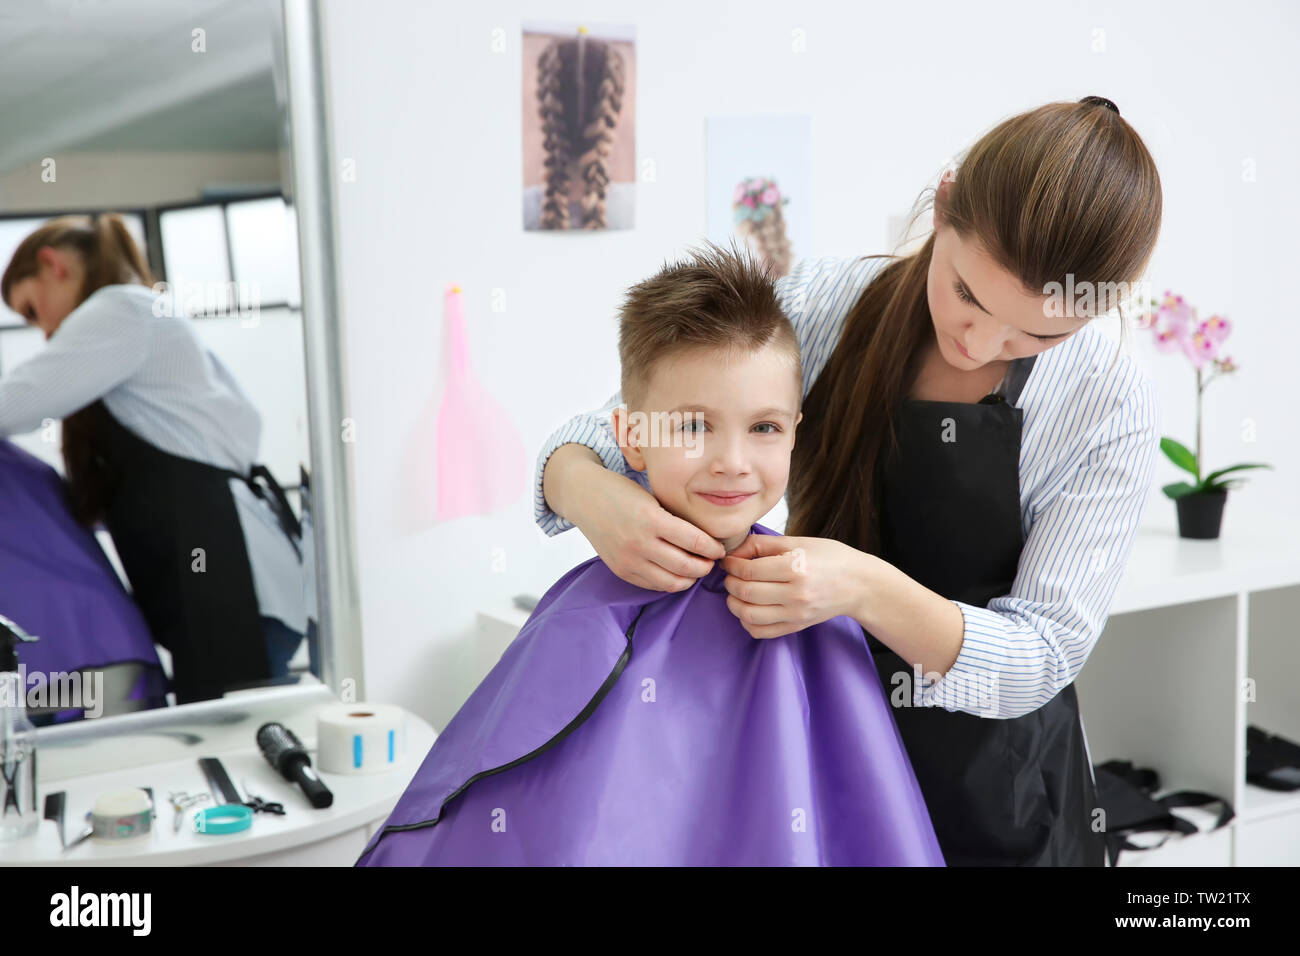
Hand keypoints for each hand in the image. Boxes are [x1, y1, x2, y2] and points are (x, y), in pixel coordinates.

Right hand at [573, 468, 726, 591]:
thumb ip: (674, 520)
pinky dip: (670, 582)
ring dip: (690, 578)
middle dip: (705, 567)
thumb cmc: (622, 493)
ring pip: (671, 582)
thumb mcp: (652, 498)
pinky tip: (676, 572)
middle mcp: (639, 543)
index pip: (695, 542)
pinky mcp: (621, 570)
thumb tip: (707, 541)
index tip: (720, 548)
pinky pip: (653, 585)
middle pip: (686, 566)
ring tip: (696, 569)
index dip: (713, 549)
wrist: (585, 498)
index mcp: (651, 519)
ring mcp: (628, 560)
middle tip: (712, 561)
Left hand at [721, 534, 868, 638]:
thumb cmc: (830, 558)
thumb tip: (733, 552)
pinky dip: (747, 623)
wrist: (859, 584)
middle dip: (730, 583)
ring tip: (736, 593)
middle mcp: (796, 594)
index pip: (749, 571)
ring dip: (734, 604)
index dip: (732, 565)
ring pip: (749, 616)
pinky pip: (761, 632)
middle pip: (746, 593)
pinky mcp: (797, 627)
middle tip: (731, 575)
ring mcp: (796, 614)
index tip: (729, 561)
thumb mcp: (798, 541)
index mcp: (796, 568)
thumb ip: (763, 544)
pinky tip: (749, 609)